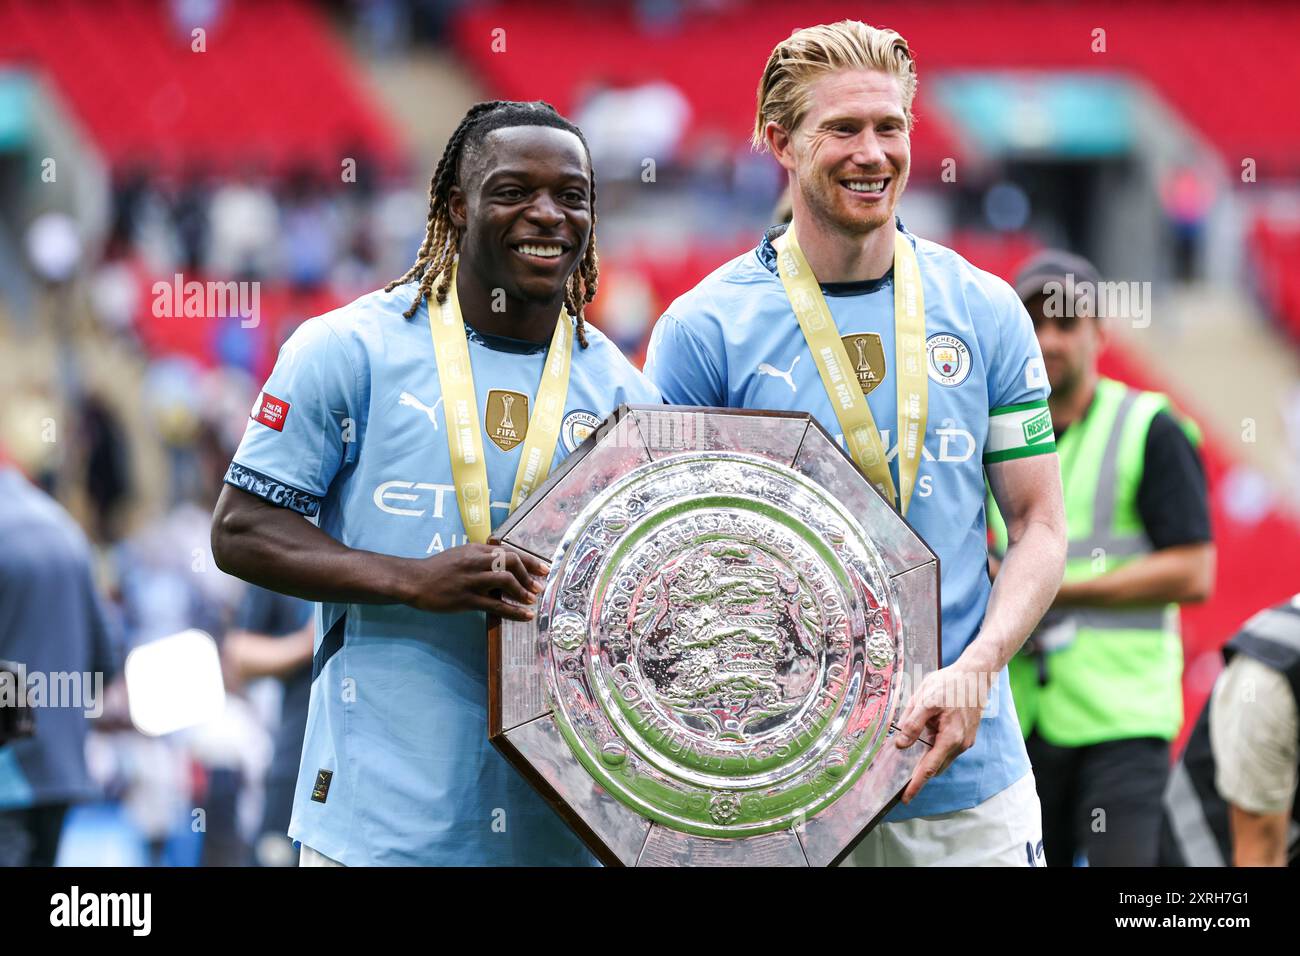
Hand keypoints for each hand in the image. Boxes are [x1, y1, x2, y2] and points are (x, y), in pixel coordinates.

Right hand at [405, 542, 549, 621]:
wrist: (415, 580)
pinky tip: (525, 615)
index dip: (529, 560)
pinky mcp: (467, 599)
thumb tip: (505, 564)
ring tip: (531, 599)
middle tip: (539, 586)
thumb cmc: (438, 569)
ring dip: (523, 591)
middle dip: (529, 574)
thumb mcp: (461, 555)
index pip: (509, 552)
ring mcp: (472, 580)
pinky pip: (496, 605)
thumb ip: (482, 557)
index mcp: (477, 550)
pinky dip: (514, 611)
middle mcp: (476, 562)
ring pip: (506, 581)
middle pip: (511, 562)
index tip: (543, 568)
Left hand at [893, 663, 987, 803]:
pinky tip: (922, 748)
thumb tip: (901, 744)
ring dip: (927, 764)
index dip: (916, 784)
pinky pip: (946, 750)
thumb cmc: (951, 684)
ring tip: (909, 768)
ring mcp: (965, 741)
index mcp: (951, 738)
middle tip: (903, 787)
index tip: (906, 798)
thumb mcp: (926, 699)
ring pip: (941, 759)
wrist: (975, 675)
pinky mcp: (965, 735)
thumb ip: (913, 723)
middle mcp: (960, 744)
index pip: (929, 768)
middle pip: (936, 767)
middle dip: (920, 778)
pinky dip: (934, 753)